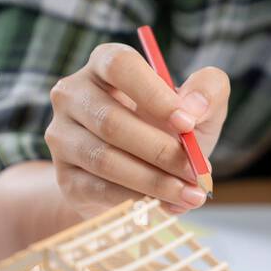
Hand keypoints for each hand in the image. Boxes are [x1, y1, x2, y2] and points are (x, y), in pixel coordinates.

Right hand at [45, 42, 228, 218]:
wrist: (137, 177)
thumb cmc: (168, 130)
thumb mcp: (198, 106)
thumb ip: (208, 89)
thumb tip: (194, 108)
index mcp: (104, 64)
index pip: (119, 65)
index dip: (153, 94)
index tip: (187, 123)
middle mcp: (73, 94)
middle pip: (111, 121)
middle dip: (161, 151)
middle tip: (197, 172)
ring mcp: (62, 136)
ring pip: (105, 160)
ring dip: (154, 181)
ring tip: (191, 194)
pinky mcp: (66, 176)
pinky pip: (101, 190)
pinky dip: (140, 201)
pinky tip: (170, 206)